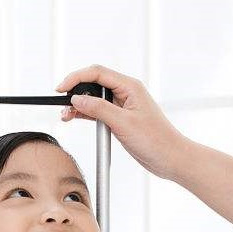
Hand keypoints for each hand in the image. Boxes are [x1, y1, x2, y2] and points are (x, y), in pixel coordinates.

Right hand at [55, 65, 185, 179]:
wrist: (171, 159)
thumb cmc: (156, 140)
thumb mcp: (123, 123)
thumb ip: (98, 109)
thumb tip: (76, 99)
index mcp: (130, 86)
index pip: (97, 73)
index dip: (76, 78)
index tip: (61, 89)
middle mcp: (126, 92)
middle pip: (94, 83)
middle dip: (75, 91)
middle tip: (61, 104)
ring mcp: (123, 106)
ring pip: (94, 98)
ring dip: (79, 105)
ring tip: (65, 115)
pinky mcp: (120, 119)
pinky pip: (98, 111)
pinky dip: (86, 114)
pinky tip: (75, 118)